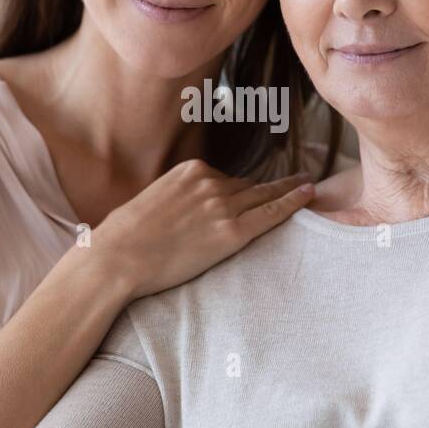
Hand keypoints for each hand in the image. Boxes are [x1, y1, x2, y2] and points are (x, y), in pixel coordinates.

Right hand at [89, 159, 314, 301]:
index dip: (239, 190)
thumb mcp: (153, 200)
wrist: (119, 256)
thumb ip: (176, 197)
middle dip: (269, 186)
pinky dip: (293, 203)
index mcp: (190, 171)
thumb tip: (183, 210)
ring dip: (287, 190)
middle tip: (298, 179)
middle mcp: (210, 183)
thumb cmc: (126, 235)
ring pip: (262, 195)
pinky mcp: (231, 232)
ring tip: (308, 186)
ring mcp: (222, 206)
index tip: (257, 187)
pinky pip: (270, 213)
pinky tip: (309, 195)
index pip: (224, 179)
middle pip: (247, 186)